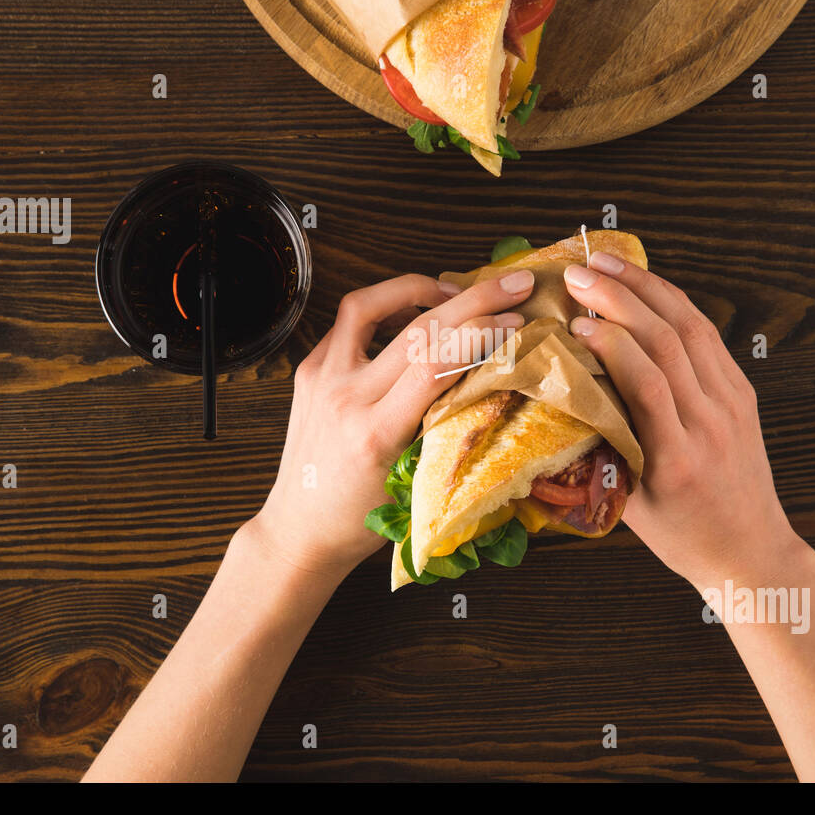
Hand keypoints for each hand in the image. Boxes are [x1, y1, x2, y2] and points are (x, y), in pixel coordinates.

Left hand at [247, 269, 535, 582]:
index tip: (517, 324)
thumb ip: (446, 429)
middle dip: (474, 299)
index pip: (434, 364)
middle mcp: (345, 398)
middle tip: (513, 284)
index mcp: (375, 433)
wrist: (298, 529)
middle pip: (417, 328)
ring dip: (419, 287)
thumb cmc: (361, 520)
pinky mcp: (308, 370)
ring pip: (370, 305)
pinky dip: (386, 307)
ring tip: (456, 290)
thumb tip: (493, 378)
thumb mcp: (414, 482)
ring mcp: (321, 379)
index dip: (480, 335)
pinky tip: (414, 312)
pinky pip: (350, 322)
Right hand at [561, 253, 805, 589]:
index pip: (647, 383)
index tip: (574, 324)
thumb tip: (556, 404)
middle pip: (668, 341)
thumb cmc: (682, 536)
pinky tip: (644, 286)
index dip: (610, 343)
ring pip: (691, 327)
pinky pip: (707, 335)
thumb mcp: (630, 506)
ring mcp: (732, 403)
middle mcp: (710, 423)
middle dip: (620, 298)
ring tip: (607, 264)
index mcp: (678, 458)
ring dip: (646, 288)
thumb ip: (602, 453)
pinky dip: (672, 303)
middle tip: (579, 274)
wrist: (750, 550)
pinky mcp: (742, 392)